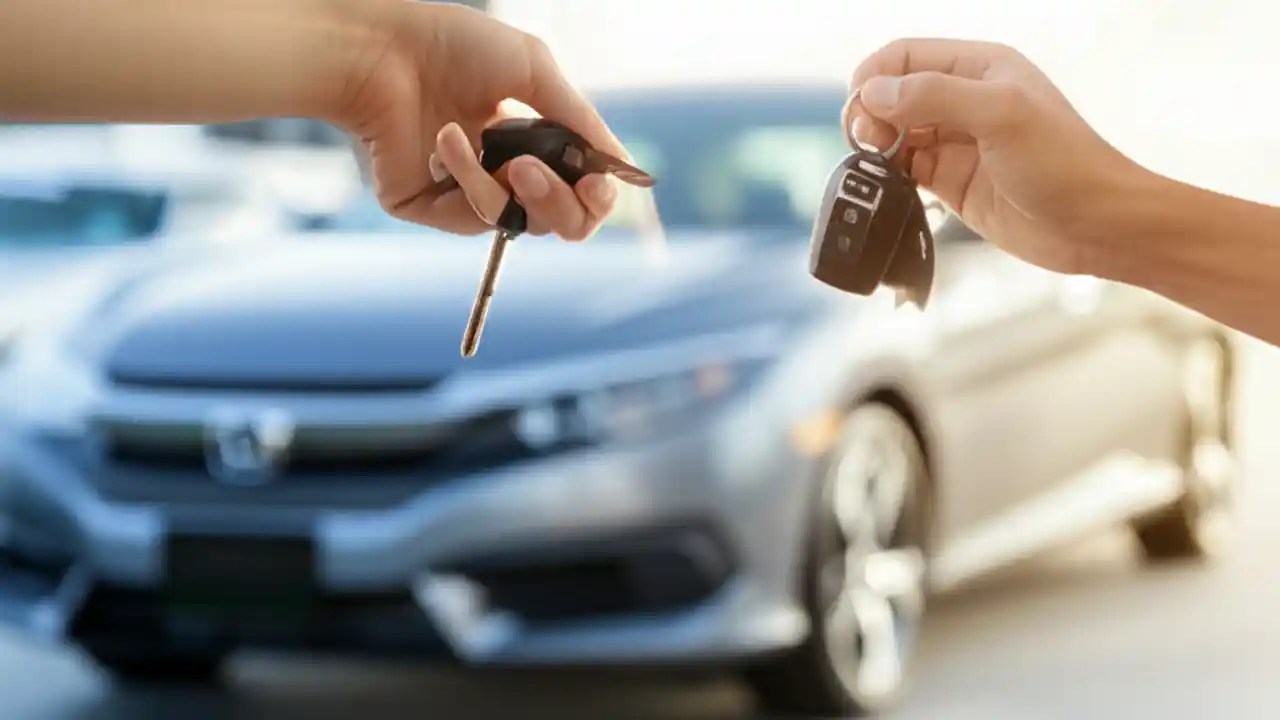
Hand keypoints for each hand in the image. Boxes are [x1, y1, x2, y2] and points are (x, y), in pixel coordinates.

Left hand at [335, 1, 622, 238]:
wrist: (383, 48)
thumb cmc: (453, 46)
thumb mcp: (534, 70)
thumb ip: (581, 122)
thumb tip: (623, 168)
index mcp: (532, 142)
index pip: (581, 191)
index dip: (597, 197)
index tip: (598, 184)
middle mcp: (503, 173)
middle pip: (562, 223)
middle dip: (563, 204)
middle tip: (535, 170)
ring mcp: (466, 196)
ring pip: (521, 224)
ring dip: (514, 185)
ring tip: (489, 141)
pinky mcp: (429, 209)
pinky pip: (473, 217)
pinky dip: (469, 178)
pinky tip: (447, 138)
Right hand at [846, 39, 1155, 274]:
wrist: (1097, 227)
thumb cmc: (1064, 164)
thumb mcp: (1001, 115)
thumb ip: (934, 96)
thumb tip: (872, 94)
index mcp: (979, 68)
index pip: (904, 56)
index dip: (874, 77)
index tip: (861, 110)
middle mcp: (964, 100)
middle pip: (892, 94)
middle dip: (869, 114)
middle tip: (869, 143)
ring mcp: (956, 143)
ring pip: (893, 133)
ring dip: (875, 147)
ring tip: (877, 166)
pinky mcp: (951, 183)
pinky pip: (904, 170)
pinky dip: (886, 176)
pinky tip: (887, 186)